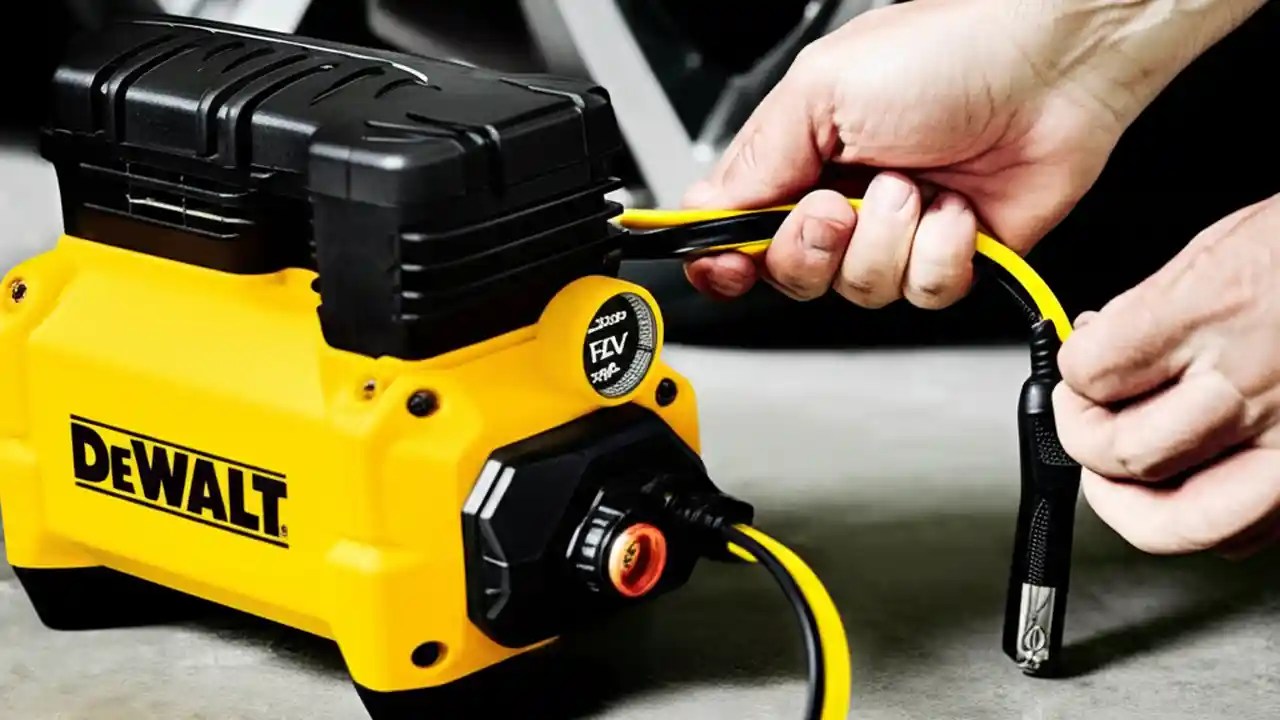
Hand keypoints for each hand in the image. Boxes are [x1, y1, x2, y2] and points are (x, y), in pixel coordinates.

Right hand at [681, 0, 1267, 308]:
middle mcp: (843, 199)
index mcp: (798, 156)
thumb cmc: (948, 50)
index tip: (727, 264)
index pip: (734, 230)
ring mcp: (896, 232)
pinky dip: (941, 251)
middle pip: (791, 274)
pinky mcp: (950, 256)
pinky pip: (921, 293)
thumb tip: (702, 212)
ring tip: (916, 184)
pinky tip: (955, 205)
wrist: (1054, 63)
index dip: (723, 260)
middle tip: (838, 203)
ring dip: (889, 238)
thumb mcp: (819, 91)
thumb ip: (754, 160)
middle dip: (814, 246)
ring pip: (858, 290)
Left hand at [1054, 193, 1279, 555]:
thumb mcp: (1228, 244)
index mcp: (1219, 308)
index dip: (1071, 372)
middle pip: (1121, 452)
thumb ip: (1156, 308)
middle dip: (1083, 438)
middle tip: (1084, 420)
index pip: (1092, 369)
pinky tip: (1193, 483)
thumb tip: (1096, 343)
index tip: (1077, 368)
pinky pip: (1239, 535)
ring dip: (1129, 496)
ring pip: (1173, 518)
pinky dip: (1201, 521)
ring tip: (1119, 470)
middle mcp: (1254, 382)